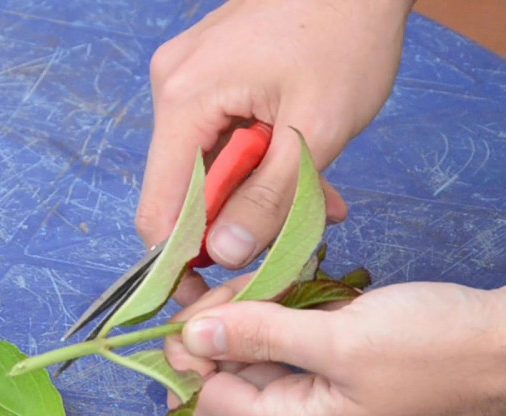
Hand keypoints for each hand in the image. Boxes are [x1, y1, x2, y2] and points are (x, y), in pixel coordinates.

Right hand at [139, 0, 410, 301]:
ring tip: (317, 199)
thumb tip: (224, 255)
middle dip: (235, 223)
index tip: (216, 293)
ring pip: (206, 166)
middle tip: (294, 236)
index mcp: (184, 101)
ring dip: (254, 193)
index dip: (182, 263)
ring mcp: (186, 77)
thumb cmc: (347, 32)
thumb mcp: (316, 129)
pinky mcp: (208, 73)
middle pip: (182, 190)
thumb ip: (268, 198)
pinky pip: (220, 137)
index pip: (159, 210)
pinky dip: (257, 161)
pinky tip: (302, 167)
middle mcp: (171, 88)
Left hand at [163, 279, 505, 415]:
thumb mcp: (341, 338)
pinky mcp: (358, 375)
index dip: (189, 355)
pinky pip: (305, 349)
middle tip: (235, 278)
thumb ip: (259, 336)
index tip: (189, 302)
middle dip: (222, 327)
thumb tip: (191, 336)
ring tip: (271, 275)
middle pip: (235, 379)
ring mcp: (336, 404)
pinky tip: (300, 284)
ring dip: (258, 315)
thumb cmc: (445, 348)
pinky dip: (294, 316)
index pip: (210, 403)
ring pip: (268, 358)